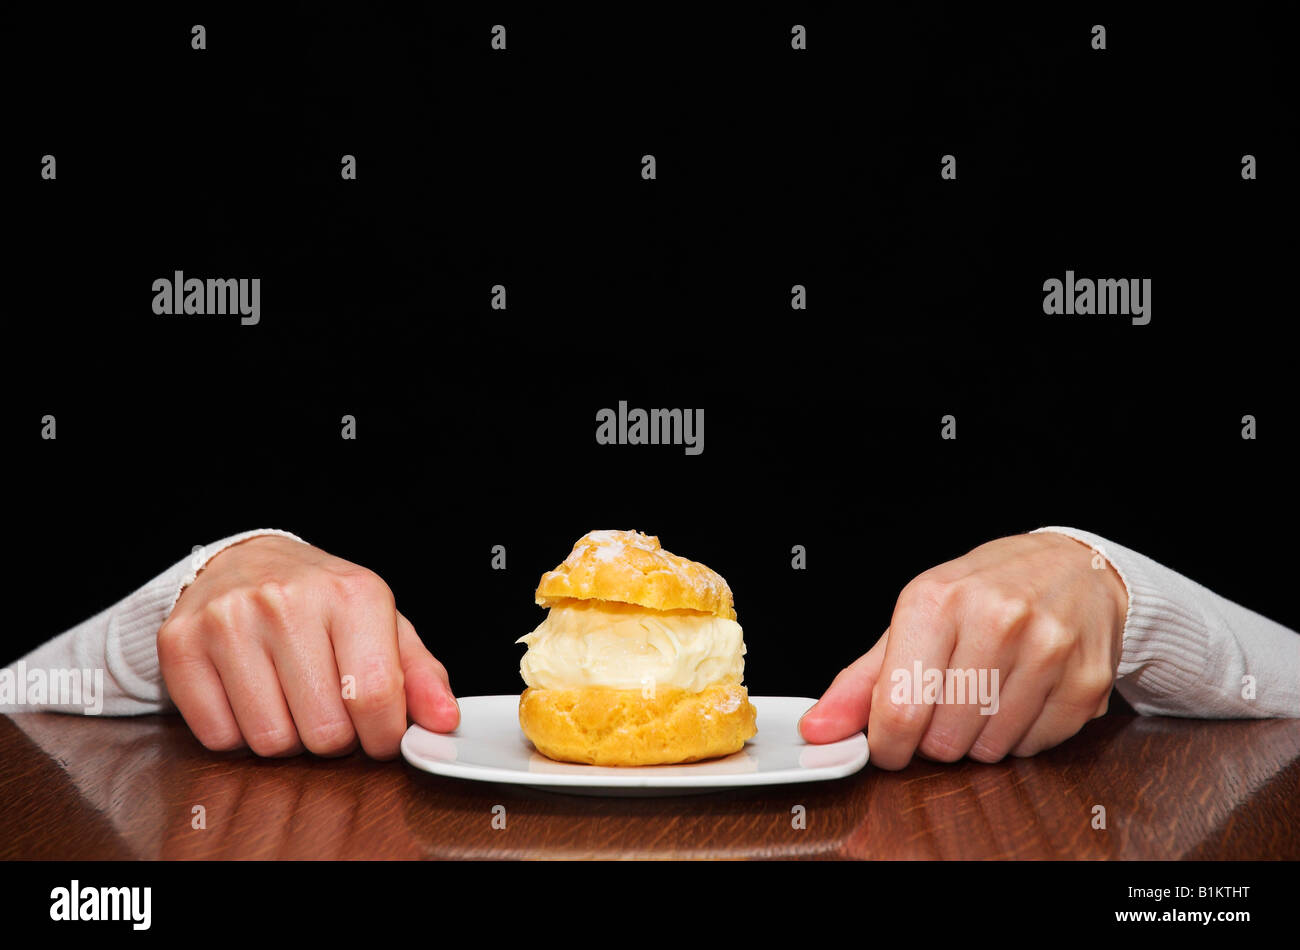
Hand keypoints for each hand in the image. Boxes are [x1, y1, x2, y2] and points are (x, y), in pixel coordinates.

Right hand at [157, 535, 458, 758]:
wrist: (245, 562)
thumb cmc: (324, 604)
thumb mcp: (384, 626)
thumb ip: (420, 676)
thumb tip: (445, 720)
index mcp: (352, 593)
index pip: (375, 698)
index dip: (383, 736)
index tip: (380, 734)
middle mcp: (287, 601)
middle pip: (324, 730)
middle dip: (336, 737)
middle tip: (329, 708)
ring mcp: (228, 621)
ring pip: (271, 742)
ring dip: (288, 738)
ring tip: (290, 699)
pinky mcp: (180, 644)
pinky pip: (219, 738)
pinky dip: (239, 733)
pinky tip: (250, 696)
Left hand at [798, 532, 1126, 768]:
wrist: (1072, 569)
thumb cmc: (984, 593)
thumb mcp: (915, 619)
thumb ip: (861, 681)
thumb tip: (817, 729)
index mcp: (937, 600)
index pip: (900, 708)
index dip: (887, 743)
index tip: (889, 744)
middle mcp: (995, 619)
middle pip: (943, 738)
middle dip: (934, 738)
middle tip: (945, 705)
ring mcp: (1047, 650)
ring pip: (988, 749)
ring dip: (977, 739)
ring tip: (985, 695)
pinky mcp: (1086, 681)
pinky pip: (1034, 747)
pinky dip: (1020, 737)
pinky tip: (1021, 697)